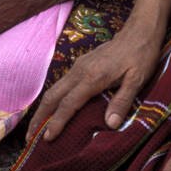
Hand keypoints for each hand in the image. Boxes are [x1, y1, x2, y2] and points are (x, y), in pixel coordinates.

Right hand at [27, 22, 162, 142]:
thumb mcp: (138, 80)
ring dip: (43, 109)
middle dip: (39, 118)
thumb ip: (123, 102)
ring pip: (54, 90)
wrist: (139, 31)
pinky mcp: (81, 65)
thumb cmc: (141, 56)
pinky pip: (61, 85)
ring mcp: (78, 66)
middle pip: (52, 96)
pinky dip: (53, 100)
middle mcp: (80, 71)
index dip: (56, 122)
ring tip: (37, 129)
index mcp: (92, 77)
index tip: (46, 139)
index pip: (69, 104)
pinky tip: (54, 110)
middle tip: (30, 140)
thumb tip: (110, 125)